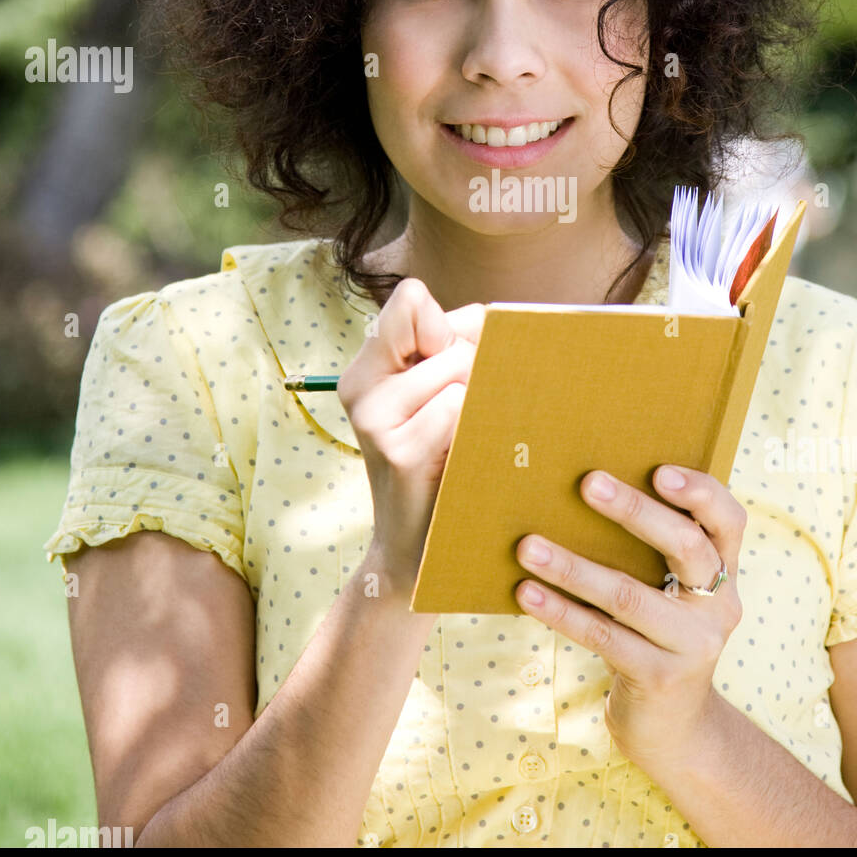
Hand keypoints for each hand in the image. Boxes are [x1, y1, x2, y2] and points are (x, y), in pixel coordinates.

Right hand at [337, 277, 484, 594]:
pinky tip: (464, 461)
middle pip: (452, 333)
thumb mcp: (435, 403)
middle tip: (466, 421)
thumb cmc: (444, 468)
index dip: (453, 325)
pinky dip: (477, 428)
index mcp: (366, 368)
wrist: (416, 558)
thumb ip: (452, 351)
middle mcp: (360, 386)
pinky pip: (459, 405)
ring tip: (466, 442)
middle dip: (479, 369)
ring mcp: (375, 419)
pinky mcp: (398, 451)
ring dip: (483, 401)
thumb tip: (497, 317)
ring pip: (460, 368)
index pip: (412, 298)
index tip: (458, 367)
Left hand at [513, 464, 744, 770]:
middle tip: (586, 482)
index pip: (729, 520)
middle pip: (685, 547)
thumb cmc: (656, 634)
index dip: (701, 492)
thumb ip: (653, 549)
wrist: (673, 727)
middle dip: (633, 511)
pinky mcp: (658, 678)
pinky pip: (602, 636)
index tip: (659, 469)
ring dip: (574, 566)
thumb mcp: (670, 591)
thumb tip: (582, 486)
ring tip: (529, 545)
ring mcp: (692, 646)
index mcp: (725, 571)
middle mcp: (718, 606)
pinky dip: (561, 611)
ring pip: (630, 595)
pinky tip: (527, 593)